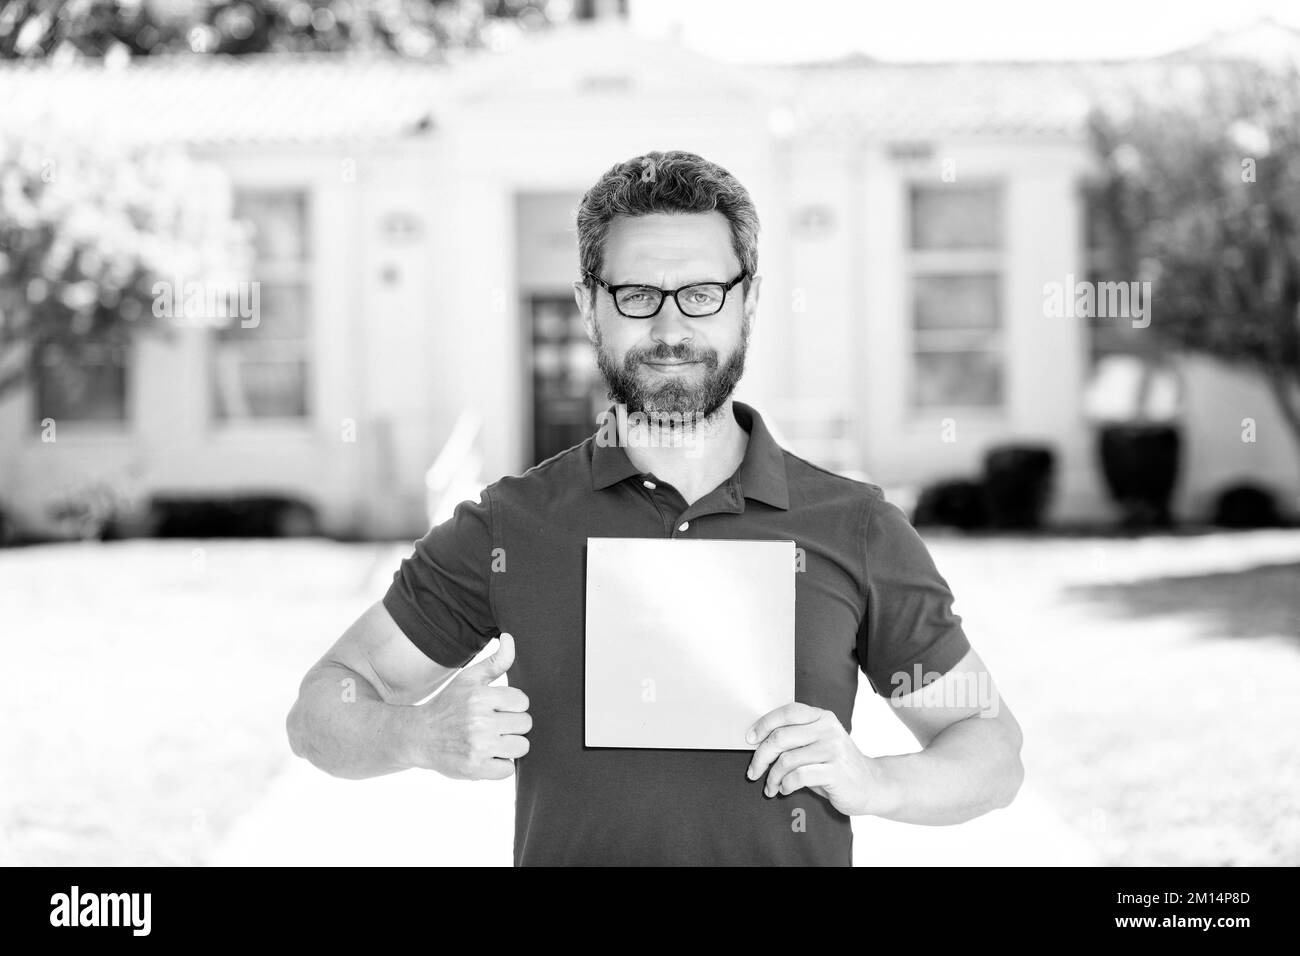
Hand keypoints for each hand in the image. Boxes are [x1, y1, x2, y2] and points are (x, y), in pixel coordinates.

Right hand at [401, 633, 530, 779]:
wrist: (419, 736)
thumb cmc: (448, 705)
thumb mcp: (469, 679)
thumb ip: (495, 661)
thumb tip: (510, 638)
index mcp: (479, 696)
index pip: (522, 701)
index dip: (513, 705)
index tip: (499, 708)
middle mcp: (479, 721)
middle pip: (525, 724)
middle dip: (513, 724)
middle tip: (495, 725)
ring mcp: (477, 746)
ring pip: (521, 746)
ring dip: (510, 745)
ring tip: (493, 740)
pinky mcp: (475, 769)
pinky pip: (508, 768)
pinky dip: (500, 764)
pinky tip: (487, 756)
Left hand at [745, 702, 883, 815]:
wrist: (872, 785)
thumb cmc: (837, 766)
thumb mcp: (818, 745)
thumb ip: (795, 739)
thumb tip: (758, 743)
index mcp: (822, 717)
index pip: (787, 712)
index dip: (764, 724)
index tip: (750, 738)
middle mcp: (828, 729)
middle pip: (781, 737)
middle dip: (760, 756)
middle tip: (753, 771)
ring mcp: (833, 749)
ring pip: (786, 759)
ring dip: (772, 777)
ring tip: (771, 786)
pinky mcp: (835, 771)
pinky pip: (798, 776)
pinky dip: (786, 785)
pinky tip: (785, 790)